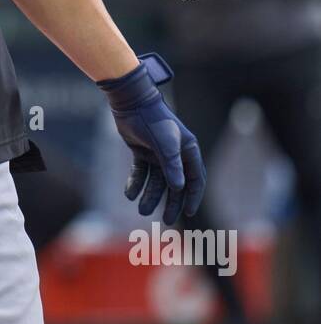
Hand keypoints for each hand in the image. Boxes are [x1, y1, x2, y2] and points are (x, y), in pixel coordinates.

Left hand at [98, 53, 205, 226]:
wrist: (131, 102)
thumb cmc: (152, 121)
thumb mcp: (165, 144)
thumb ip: (172, 165)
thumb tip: (179, 188)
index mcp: (188, 151)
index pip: (195, 179)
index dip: (193, 197)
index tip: (189, 213)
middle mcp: (175, 153)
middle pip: (176, 185)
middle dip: (171, 203)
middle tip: (165, 220)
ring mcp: (158, 153)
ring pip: (156, 181)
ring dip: (150, 195)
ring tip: (141, 210)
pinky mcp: (142, 151)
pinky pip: (141, 173)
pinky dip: (136, 184)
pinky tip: (129, 195)